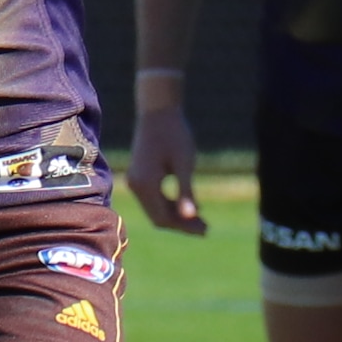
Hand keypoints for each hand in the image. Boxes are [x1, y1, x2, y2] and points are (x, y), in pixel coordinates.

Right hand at [127, 97, 205, 233]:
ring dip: (176, 216)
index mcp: (145, 184)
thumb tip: (190, 216)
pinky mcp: (139, 176)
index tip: (205, 230)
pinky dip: (169, 204)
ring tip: (201, 219)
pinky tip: (189, 205)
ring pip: (155, 210)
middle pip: (158, 217)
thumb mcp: (185, 163)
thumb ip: (186, 191)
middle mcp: (135, 185)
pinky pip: (153, 199)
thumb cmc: (174, 134)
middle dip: (181, 224)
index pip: (163, 218)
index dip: (184, 227)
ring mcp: (135, 181)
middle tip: (206, 228)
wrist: (158, 111)